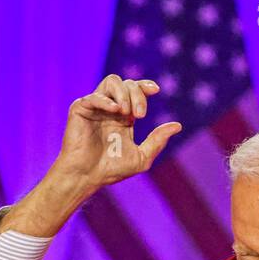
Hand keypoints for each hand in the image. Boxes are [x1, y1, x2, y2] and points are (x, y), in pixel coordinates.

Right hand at [50, 75, 181, 191]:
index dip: (145, 86)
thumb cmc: (111, 170)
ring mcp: (95, 107)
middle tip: (140, 115)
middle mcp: (110, 108)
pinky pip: (94, 96)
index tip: (156, 90)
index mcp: (123, 116)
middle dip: (137, 95)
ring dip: (124, 93)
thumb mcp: (141, 157)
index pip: (136, 91)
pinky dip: (106, 100)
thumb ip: (158, 141)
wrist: (86, 177)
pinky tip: (115, 111)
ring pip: (111, 81)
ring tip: (126, 112)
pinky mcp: (80, 109)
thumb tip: (178, 126)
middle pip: (127, 84)